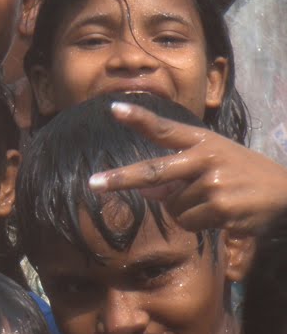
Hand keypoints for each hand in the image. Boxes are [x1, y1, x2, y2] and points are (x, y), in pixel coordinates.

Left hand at [89, 101, 286, 233]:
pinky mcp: (223, 207)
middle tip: (92, 184)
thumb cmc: (241, 177)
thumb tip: (143, 190)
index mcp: (203, 142)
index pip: (165, 129)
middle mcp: (207, 158)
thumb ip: (175, 175)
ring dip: (188, 213)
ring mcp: (215, 182)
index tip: (113, 109)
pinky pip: (190, 223)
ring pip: (174, 208)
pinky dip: (200, 224)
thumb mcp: (211, 165)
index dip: (139, 119)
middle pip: (154, 172)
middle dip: (121, 179)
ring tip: (217, 204)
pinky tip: (223, 220)